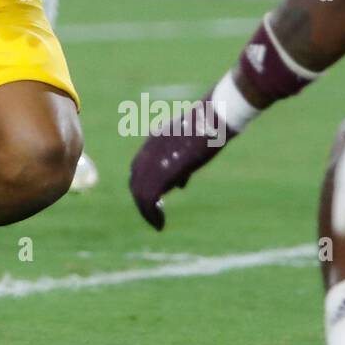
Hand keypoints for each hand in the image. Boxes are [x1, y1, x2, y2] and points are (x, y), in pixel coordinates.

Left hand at [129, 109, 226, 230]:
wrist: (210, 120)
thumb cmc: (206, 128)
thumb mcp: (189, 145)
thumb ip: (180, 164)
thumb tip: (179, 183)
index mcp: (152, 143)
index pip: (138, 168)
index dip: (143, 185)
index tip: (154, 200)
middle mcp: (147, 153)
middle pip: (135, 181)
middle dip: (142, 201)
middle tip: (153, 216)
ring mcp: (152, 162)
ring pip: (139, 193)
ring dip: (146, 211)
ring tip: (157, 224)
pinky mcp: (161, 173)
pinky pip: (148, 200)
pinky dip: (152, 215)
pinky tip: (160, 225)